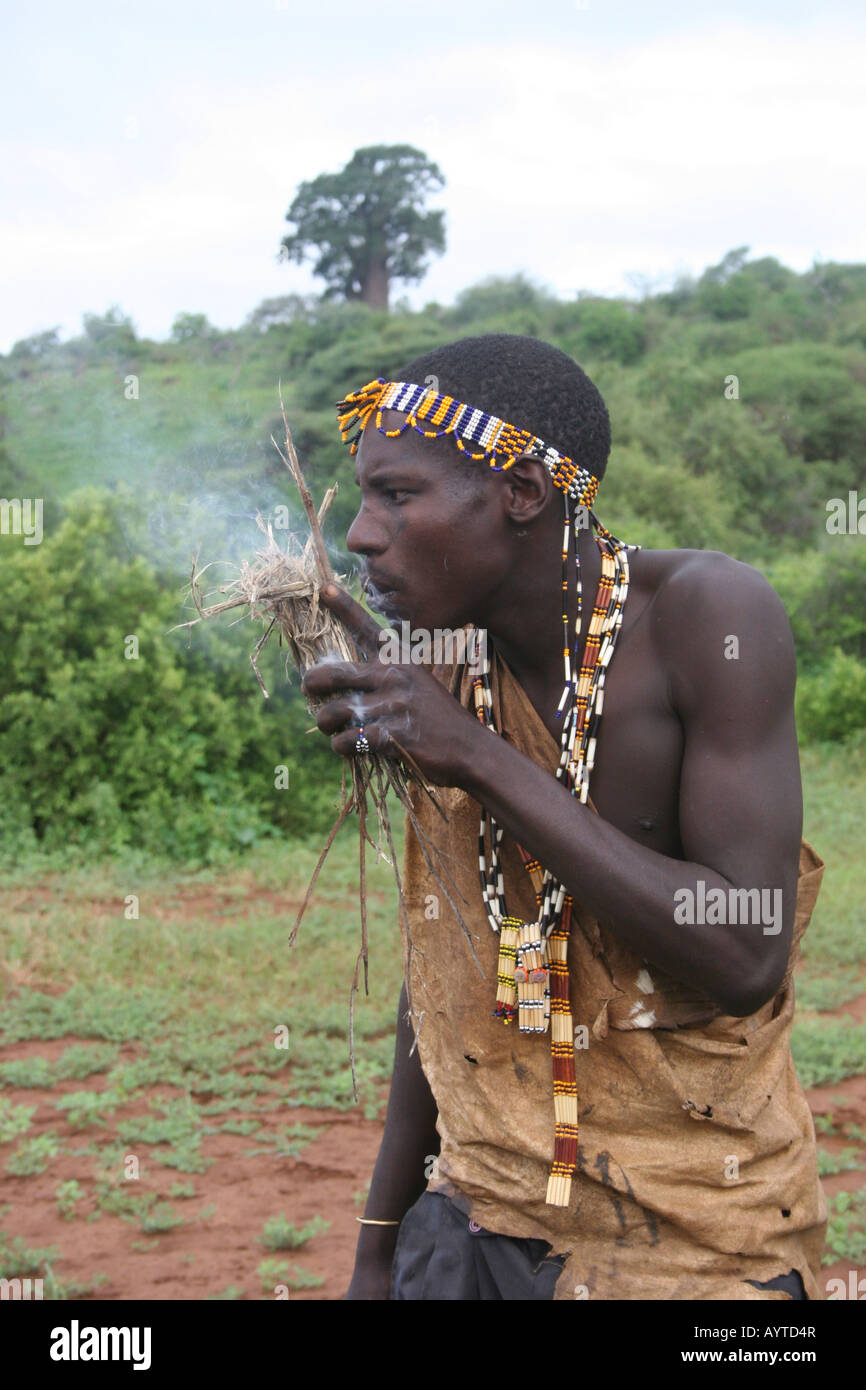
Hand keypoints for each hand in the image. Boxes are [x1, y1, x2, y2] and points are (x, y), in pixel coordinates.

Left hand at [300, 584, 485, 786]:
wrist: (469, 748)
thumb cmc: (438, 717)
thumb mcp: (419, 682)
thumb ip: (385, 675)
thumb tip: (340, 680)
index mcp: (399, 660)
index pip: (367, 628)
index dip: (343, 606)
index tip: (323, 587)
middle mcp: (394, 677)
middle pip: (333, 673)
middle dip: (312, 682)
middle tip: (307, 688)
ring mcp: (393, 705)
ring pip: (335, 711)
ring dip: (324, 723)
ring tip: (329, 728)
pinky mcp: (392, 735)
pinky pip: (348, 739)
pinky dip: (341, 746)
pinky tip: (347, 747)